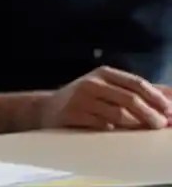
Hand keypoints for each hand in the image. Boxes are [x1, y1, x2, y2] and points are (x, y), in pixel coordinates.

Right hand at [39, 67, 171, 130]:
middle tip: (161, 125)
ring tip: (144, 130)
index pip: (137, 83)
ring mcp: (81, 99)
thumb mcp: (107, 87)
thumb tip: (171, 96)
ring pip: (118, 114)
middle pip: (130, 99)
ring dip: (136, 125)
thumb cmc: (84, 99)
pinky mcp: (73, 114)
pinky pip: (101, 125)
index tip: (170, 111)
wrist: (46, 108)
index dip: (157, 97)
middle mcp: (92, 83)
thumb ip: (138, 90)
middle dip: (151, 114)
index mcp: (104, 73)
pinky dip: (113, 130)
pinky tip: (117, 132)